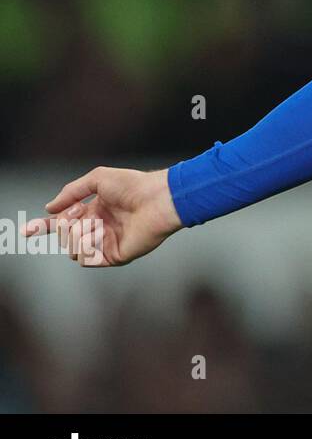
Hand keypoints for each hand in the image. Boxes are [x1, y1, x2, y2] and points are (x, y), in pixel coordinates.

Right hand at [21, 167, 182, 266]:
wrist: (157, 199)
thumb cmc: (133, 185)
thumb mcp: (97, 179)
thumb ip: (71, 192)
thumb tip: (49, 208)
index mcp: (94, 211)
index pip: (64, 223)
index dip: (43, 227)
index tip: (26, 231)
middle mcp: (99, 229)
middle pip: (65, 237)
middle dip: (66, 225)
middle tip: (80, 213)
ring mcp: (107, 243)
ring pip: (72, 250)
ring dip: (77, 235)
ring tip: (95, 223)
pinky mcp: (115, 256)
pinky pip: (86, 259)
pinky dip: (86, 246)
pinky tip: (100, 233)